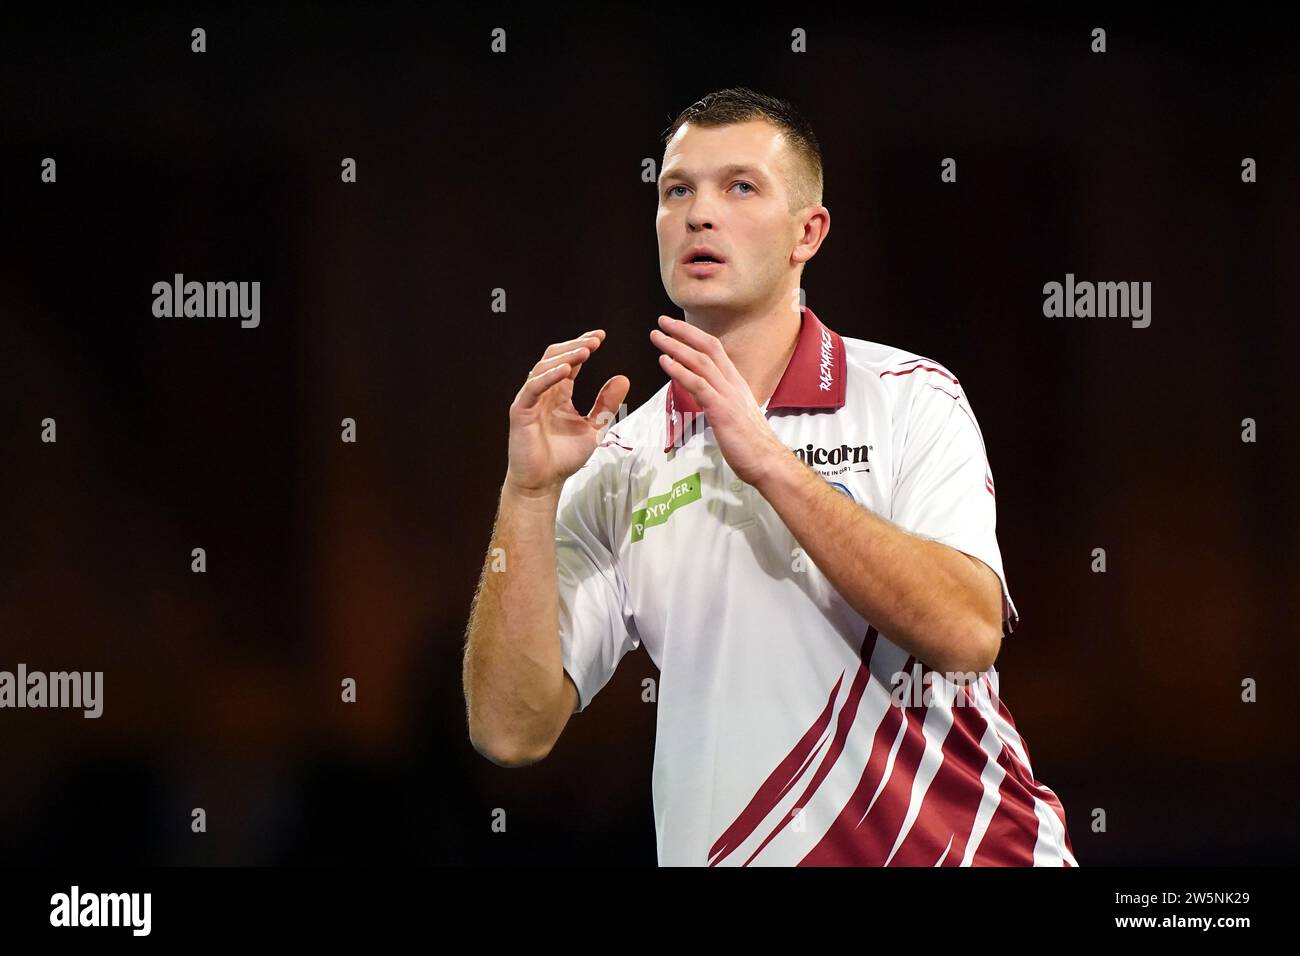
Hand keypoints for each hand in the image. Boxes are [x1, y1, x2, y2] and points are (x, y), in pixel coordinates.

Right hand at [506, 330, 629, 498]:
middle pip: (555, 357)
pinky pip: (533, 388)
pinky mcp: (520, 411)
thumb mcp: (594, 427)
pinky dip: (549, 377)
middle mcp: (543, 392)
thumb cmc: (563, 457)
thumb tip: (623, 378)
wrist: (544, 483)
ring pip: (543, 368)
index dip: (583, 346)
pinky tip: (566, 370)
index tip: (601, 336)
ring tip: (585, 351)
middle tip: (596, 340)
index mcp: (559, 393)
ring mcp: (530, 400)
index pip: (570, 361)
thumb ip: (606, 404)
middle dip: (575, 346)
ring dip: (565, 357)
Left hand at [650, 315, 788, 485]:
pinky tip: (665, 363)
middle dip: (683, 332)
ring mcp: (728, 395)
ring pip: (701, 362)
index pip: (715, 350)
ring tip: (658, 337)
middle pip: (707, 348)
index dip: (694, 336)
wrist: (767, 462)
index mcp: (735, 383)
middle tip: (661, 322)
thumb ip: (716, 400)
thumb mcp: (732, 414)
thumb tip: (700, 393)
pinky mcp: (722, 410)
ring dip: (676, 347)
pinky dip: (680, 371)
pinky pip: (699, 385)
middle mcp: (732, 384)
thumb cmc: (749, 443)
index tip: (676, 327)